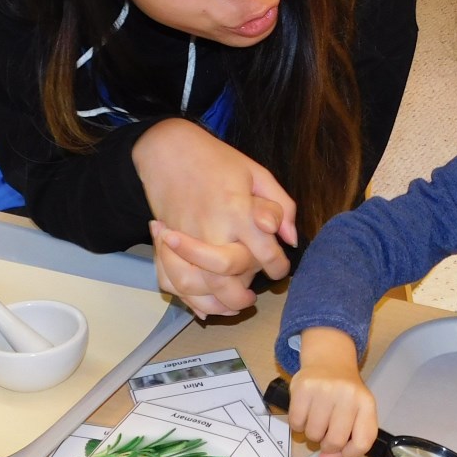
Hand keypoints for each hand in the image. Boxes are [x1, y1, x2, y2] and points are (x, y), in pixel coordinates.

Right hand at [134, 120, 297, 316]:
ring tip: (231, 305)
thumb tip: (291, 239)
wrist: (168, 151)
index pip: (265, 253)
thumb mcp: (258, 173)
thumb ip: (281, 206)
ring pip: (199, 286)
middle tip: (252, 297)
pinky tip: (203, 304)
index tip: (280, 269)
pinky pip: (173, 281)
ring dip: (216, 304)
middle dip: (242, 296)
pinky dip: (187, 298)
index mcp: (238, 210)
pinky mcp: (166, 244)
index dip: (278, 267)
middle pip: (228, 277)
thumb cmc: (217, 160)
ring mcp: (185, 239)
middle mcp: (211, 229)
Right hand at [288, 328, 377, 456]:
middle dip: (327, 445)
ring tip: (316, 419)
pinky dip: (298, 425)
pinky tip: (305, 413)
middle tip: (326, 433)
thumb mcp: (356, 412)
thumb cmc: (344, 393)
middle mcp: (348, 395)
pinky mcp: (303, 387)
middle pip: (335, 442)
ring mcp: (325, 390)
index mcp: (366, 403)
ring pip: (313, 435)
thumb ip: (348, 441)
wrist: (329, 360)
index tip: (341, 452)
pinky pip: (296, 424)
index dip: (349, 455)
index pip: (362, 442)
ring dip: (312, 434)